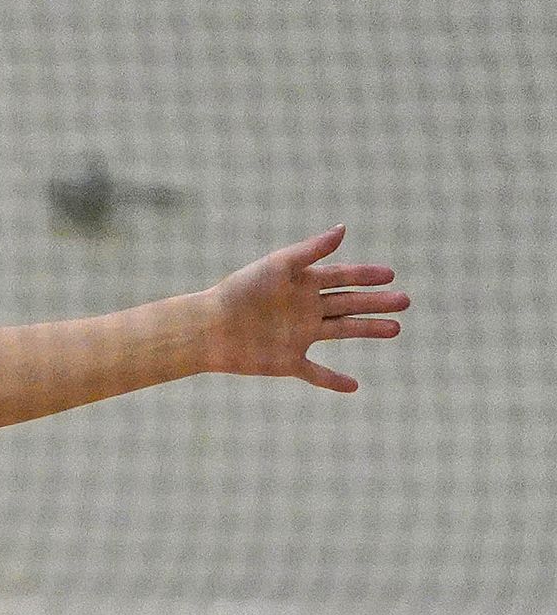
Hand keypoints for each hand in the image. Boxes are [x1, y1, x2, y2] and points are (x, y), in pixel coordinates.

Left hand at [203, 226, 407, 392]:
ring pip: (341, 331)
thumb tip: (344, 228)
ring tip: (395, 329)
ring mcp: (298, 336)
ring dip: (368, 330)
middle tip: (405, 301)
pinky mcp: (287, 361)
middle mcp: (304, 309)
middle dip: (377, 303)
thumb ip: (311, 250)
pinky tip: (354, 386)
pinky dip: (333, 380)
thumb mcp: (278, 266)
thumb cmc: (240, 291)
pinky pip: (315, 373)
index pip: (342, 277)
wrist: (208, 328)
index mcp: (302, 284)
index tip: (390, 275)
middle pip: (348, 304)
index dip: (366, 275)